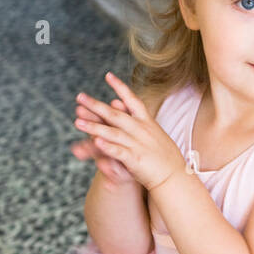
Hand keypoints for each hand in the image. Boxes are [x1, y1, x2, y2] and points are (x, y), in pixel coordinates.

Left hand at [73, 72, 184, 192]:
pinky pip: (119, 151)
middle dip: (95, 105)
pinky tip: (95, 141)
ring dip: (94, 127)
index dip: (120, 87)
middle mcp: (141, 130)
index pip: (132, 100)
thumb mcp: (154, 134)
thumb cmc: (165, 157)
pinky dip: (107, 146)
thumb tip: (119, 104)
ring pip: (112, 132)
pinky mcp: (135, 160)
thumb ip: (137, 120)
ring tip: (77, 122)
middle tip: (80, 96)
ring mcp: (138, 144)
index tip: (108, 75)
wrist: (175, 177)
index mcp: (147, 122)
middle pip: (115, 114)